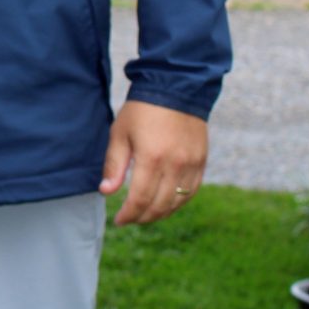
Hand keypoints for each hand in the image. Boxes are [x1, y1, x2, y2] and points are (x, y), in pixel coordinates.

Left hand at [99, 101, 207, 225]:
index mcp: (151, 158)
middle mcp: (175, 165)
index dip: (129, 215)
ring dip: (160, 214)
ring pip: (177, 202)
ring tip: (145, 215)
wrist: (175, 88)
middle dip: (142, 218)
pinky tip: (165, 204)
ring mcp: (191, 164)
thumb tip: (106, 192)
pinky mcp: (201, 161)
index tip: (119, 220)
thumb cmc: (142, 110)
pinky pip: (191, 191)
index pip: (140, 199)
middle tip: (130, 219)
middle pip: (159, 206)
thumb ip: (114, 166)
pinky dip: (178, 203)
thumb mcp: (120, 134)